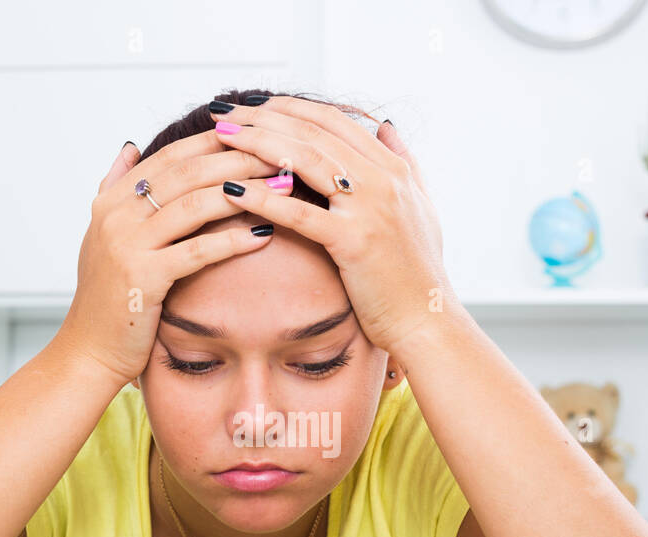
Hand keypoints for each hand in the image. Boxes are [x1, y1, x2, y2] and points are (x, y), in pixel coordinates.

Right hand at [55, 132, 285, 383]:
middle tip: (282, 157)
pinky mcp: (142, 278)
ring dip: (245, 194)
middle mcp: (117, 215)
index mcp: (113, 200)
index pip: (172, 156)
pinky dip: (233, 240)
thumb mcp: (103, 235)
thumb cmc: (107, 299)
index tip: (258, 136)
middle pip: (188, 173)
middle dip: (240, 161)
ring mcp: (127, 245)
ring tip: (283, 191)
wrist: (88, 352)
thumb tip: (131, 146)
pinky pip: (197, 251)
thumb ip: (115, 188)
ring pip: (195, 204)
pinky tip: (263, 235)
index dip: (217, 142)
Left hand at [207, 96, 455, 357]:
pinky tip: (230, 192)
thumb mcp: (420, 207)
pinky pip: (301, 213)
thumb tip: (387, 125)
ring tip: (220, 136)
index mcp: (393, 168)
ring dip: (257, 143)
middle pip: (313, 132)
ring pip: (306, 160)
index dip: (289, 106)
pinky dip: (264, 199)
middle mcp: (384, 180)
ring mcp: (370, 209)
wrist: (427, 322)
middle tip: (223, 111)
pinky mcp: (355, 243)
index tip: (253, 103)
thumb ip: (405, 163)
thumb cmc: (417, 273)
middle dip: (263, 117)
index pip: (333, 119)